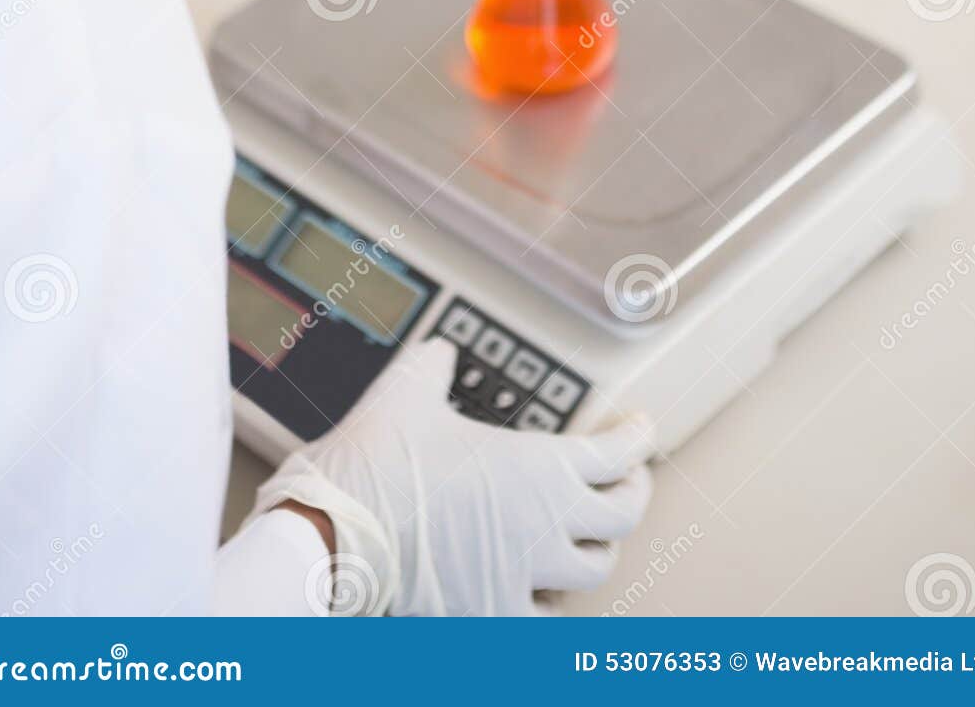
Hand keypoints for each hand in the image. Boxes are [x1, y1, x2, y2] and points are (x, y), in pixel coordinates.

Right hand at [247, 337, 653, 615]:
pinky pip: (543, 620)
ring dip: (597, 549)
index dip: (637, 437)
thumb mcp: (409, 389)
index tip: (640, 429)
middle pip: (622, 515)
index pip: (617, 452)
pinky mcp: (491, 617)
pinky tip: (542, 594)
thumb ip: (437, 365)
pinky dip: (549, 603)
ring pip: (592, 570)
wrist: (335, 535)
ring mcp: (523, 578)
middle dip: (634, 492)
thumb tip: (442, 354)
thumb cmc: (376, 467)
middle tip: (631, 478)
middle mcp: (546, 525)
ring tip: (593, 536)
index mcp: (540, 467)